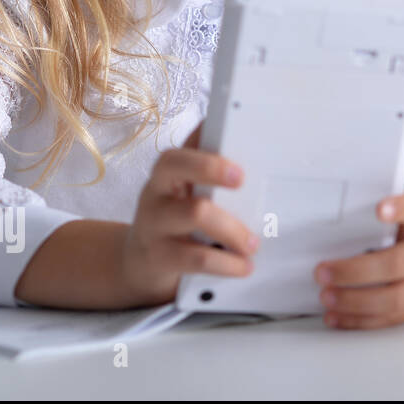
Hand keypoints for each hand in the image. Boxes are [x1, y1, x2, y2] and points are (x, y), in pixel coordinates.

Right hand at [118, 122, 257, 303]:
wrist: (140, 263)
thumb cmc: (180, 219)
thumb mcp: (191, 193)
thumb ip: (215, 175)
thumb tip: (263, 151)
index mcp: (170, 170)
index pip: (183, 140)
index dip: (204, 136)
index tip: (234, 145)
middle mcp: (156, 189)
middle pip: (175, 165)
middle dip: (212, 166)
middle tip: (243, 180)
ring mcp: (154, 222)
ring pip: (195, 212)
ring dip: (233, 228)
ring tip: (254, 244)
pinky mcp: (158, 256)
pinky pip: (196, 257)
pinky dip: (227, 263)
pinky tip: (244, 267)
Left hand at [314, 192, 403, 329]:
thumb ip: (382, 216)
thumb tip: (334, 225)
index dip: (401, 209)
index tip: (379, 209)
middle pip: (397, 265)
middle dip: (355, 272)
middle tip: (323, 272)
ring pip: (395, 299)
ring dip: (355, 301)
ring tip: (327, 296)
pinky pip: (390, 318)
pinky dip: (360, 320)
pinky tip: (337, 315)